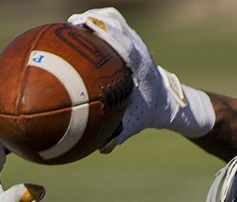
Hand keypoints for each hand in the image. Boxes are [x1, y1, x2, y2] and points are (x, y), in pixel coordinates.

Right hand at [69, 7, 213, 149]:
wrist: (165, 100)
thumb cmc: (147, 112)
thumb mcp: (134, 124)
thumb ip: (119, 134)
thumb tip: (102, 148)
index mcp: (140, 66)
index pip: (123, 43)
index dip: (105, 32)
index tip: (85, 27)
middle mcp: (138, 49)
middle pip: (116, 23)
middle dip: (94, 20)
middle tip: (71, 24)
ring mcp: (134, 41)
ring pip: (114, 18)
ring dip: (95, 18)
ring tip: (73, 23)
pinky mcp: (129, 39)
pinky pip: (112, 23)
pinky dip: (97, 22)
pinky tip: (79, 30)